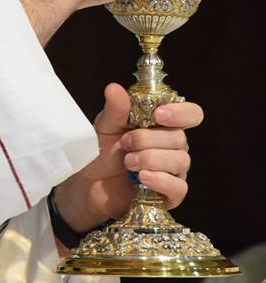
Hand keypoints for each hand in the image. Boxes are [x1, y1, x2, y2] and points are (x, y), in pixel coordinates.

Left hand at [53, 82, 202, 233]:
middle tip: (125, 143)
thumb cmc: (103, 152)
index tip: (158, 115)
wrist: (91, 183)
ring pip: (180, 161)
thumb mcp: (105, 127)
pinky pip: (178, 187)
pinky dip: (160, 180)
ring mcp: (174, 170)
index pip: (191, 114)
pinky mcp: (170, 194)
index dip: (181, 113)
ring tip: (128, 162)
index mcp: (163, 125)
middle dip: (148, 139)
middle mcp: (173, 146)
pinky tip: (142, 177)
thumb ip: (114, 110)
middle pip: (180, 138)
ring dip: (151, 159)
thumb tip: (114, 88)